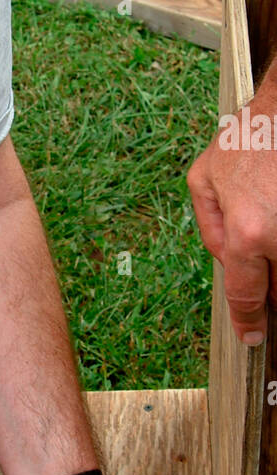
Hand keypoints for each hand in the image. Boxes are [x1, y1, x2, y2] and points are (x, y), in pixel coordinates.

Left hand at [187, 63, 276, 344]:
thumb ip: (210, 227)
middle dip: (273, 282)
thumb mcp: (204, 178)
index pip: (247, 294)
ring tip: (270, 216)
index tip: (253, 337)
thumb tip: (226, 265)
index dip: (250, 321)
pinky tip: (275, 211)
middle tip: (266, 248)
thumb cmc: (249, 137)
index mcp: (248, 232)